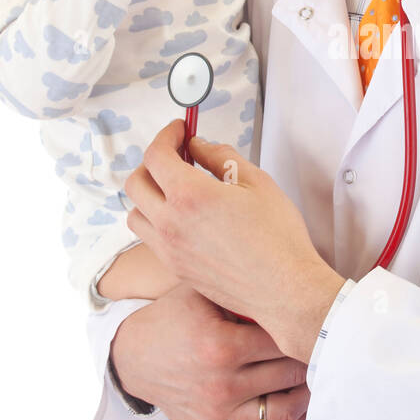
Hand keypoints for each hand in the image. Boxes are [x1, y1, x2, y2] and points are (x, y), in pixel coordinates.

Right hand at [111, 281, 311, 419]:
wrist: (134, 358)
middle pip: (290, 374)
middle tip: (327, 349)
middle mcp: (221, 383)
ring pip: (285, 411)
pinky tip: (299, 411)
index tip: (323, 325)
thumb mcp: (199, 293)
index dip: (305, 331)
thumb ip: (240, 287)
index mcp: (221, 344)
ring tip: (315, 379)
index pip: (284, 340)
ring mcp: (218, 413)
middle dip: (311, 359)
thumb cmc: (173, 318)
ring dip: (307, 395)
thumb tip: (288, 276)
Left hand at [123, 119, 345, 361]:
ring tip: (175, 188)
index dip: (166, 135)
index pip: (155, 155)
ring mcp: (169, 249)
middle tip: (178, 155)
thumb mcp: (257, 182)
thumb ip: (222, 157)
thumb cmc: (278, 237)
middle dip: (153, 161)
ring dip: (149, 193)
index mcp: (189, 195)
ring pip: (136, 212)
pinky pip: (149, 237)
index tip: (180, 130)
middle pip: (136, 182)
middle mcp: (170, 222)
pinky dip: (156, 219)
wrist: (284, 289)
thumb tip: (200, 146)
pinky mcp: (175, 268)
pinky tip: (181, 217)